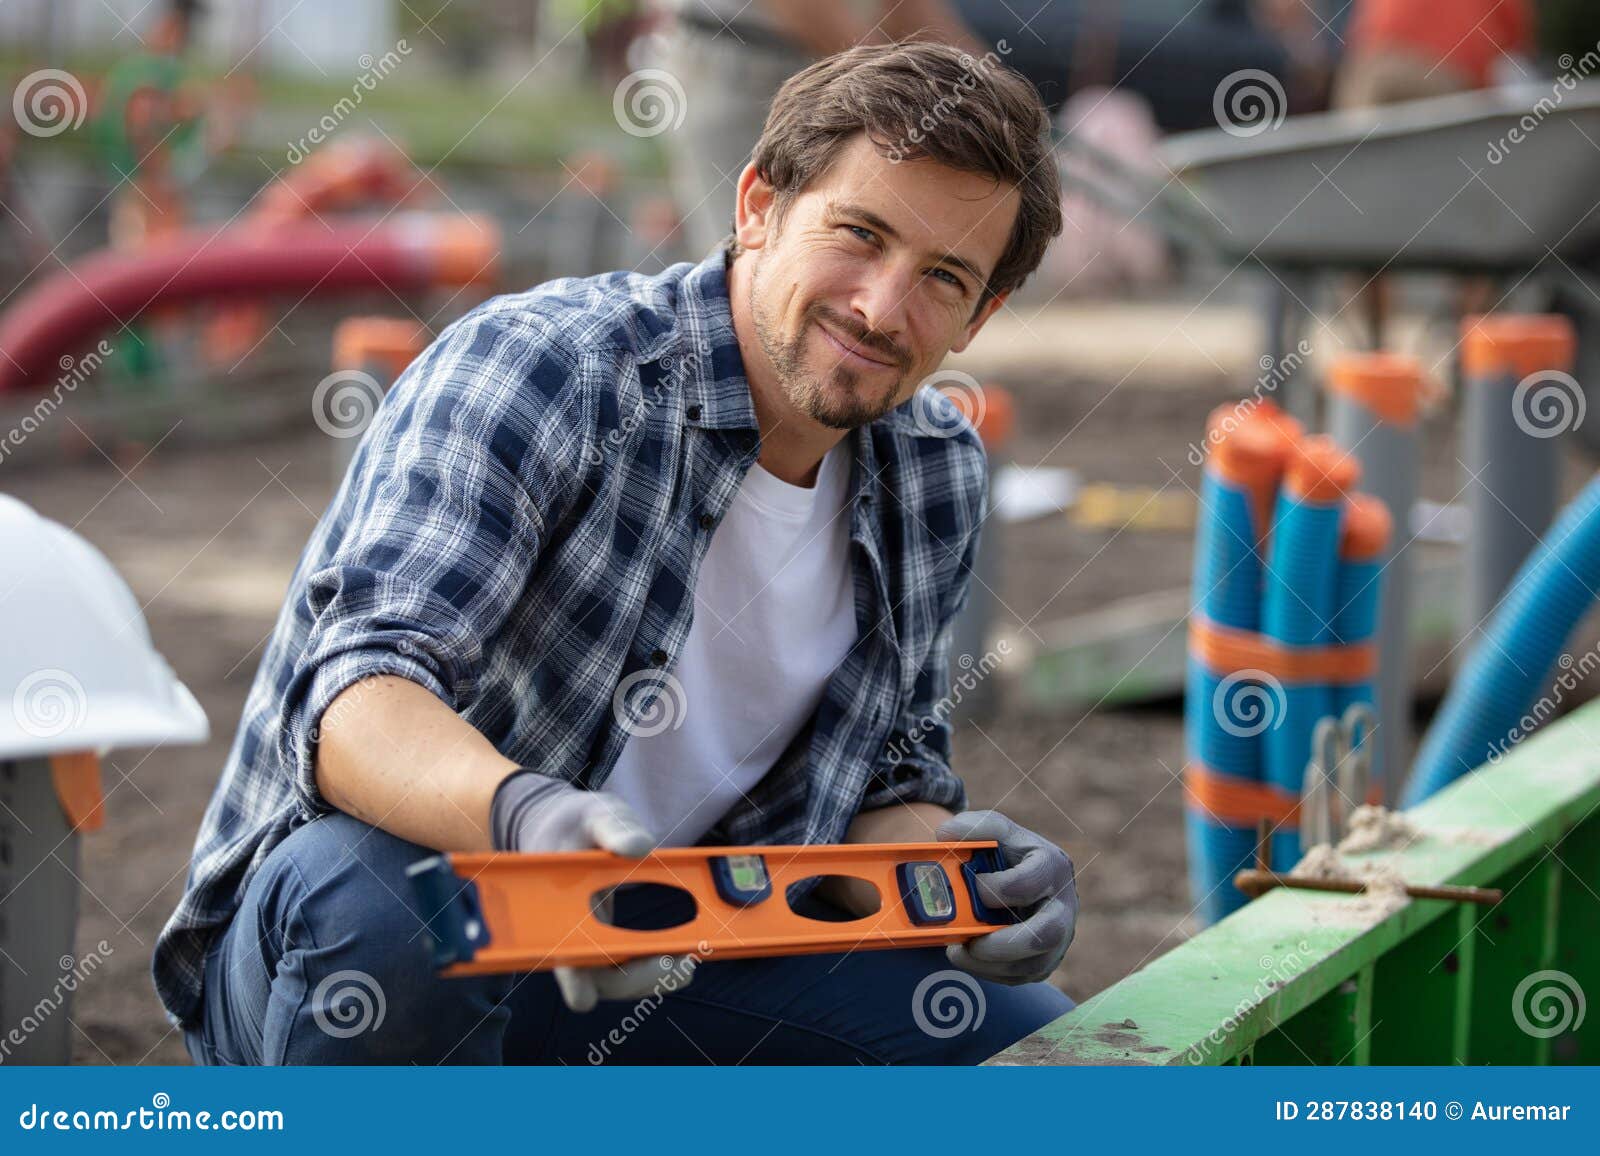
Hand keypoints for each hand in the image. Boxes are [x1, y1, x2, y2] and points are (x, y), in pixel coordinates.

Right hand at [490, 770, 697, 1011]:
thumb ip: (615, 827)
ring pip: (619, 979)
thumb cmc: (576, 822)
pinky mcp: (609, 936)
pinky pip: (631, 962)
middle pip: (601, 980)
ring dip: (653, 977)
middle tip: (683, 962)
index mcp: (559, 908)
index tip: (597, 992)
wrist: (562, 825)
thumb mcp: (596, 814)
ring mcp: (592, 938)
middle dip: (640, 979)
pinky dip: (656, 960)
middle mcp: (572, 934)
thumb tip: (639, 846)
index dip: (577, 983)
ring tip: (689, 960)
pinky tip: (684, 948)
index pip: (562, 959)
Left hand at [936, 809, 1076, 985]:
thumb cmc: (1005, 852)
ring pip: (1035, 964)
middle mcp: (1063, 905)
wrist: (1017, 875)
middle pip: (1046, 934)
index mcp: (1052, 865)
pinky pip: (1023, 977)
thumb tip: (945, 834)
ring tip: (958, 952)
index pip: (1032, 882)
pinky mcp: (1046, 960)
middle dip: (1003, 944)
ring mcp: (1059, 937)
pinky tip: (969, 958)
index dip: (1000, 888)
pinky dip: (992, 973)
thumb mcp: (993, 829)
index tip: (975, 888)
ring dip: (991, 964)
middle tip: (969, 943)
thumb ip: (973, 827)